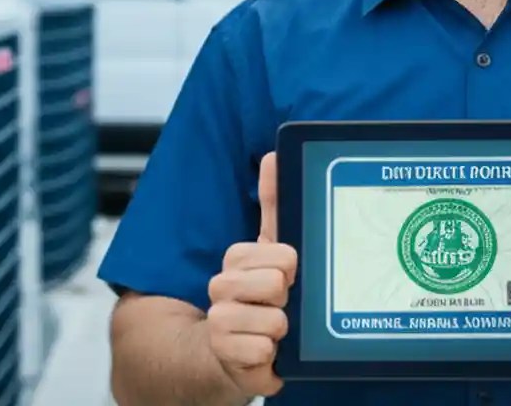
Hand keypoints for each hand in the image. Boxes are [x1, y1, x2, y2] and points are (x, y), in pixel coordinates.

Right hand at [206, 152, 295, 397]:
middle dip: (287, 300)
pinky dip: (271, 355)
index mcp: (235, 259)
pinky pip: (264, 351)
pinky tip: (265, 351)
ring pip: (274, 321)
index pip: (280, 254)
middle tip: (281, 305)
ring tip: (275, 330)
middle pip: (276, 284)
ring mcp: (219, 322)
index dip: (291, 269)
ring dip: (282, 329)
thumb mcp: (270, 250)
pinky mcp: (224, 355)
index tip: (287, 278)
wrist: (232, 354)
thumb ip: (273, 204)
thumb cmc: (259, 299)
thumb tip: (272, 155)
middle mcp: (221, 287)